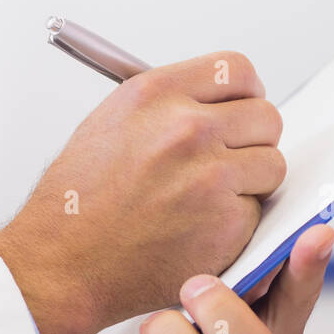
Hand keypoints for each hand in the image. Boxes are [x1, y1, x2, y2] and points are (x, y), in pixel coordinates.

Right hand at [0, 51, 284, 333]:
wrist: (61, 264)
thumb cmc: (78, 204)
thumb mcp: (110, 124)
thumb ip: (167, 106)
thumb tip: (216, 102)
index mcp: (155, 95)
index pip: (235, 70)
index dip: (247, 92)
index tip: (244, 108)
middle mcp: (186, 129)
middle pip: (266, 117)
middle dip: (254, 140)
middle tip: (232, 161)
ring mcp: (210, 176)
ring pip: (272, 165)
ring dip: (251, 183)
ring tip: (210, 199)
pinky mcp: (227, 222)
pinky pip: (259, 210)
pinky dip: (238, 223)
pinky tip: (200, 230)